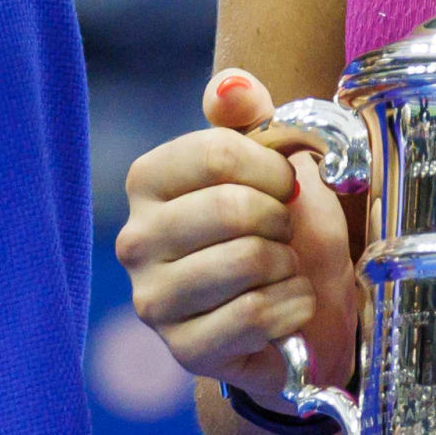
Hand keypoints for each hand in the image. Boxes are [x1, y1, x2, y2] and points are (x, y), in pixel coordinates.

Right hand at [119, 68, 361, 410]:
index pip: (216, 152)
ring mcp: (154, 299)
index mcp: (148, 182)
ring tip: (282, 269)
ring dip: (288, 266)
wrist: (300, 312)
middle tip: (283, 232)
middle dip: (280, 221)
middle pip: (231, 209)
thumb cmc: (279, 230)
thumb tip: (232, 85)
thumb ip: (250, 117)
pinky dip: (292, 308)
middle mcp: (136, 240)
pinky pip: (257, 315)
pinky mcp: (183, 349)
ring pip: (247, 261)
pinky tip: (288, 307)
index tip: (287, 185)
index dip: (273, 166)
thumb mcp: (272, 164)